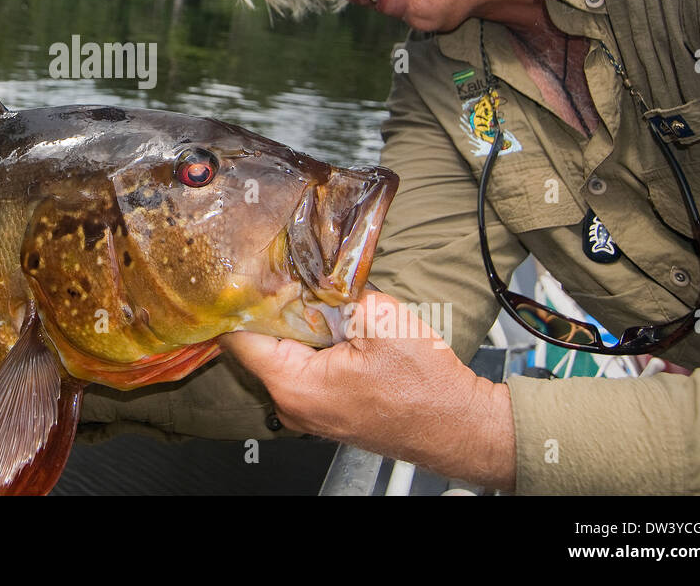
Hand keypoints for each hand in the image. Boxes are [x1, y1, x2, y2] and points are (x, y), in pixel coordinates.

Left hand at [218, 290, 515, 490]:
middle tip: (283, 272)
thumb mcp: (381, 319)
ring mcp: (306, 410)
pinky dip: (309, 341)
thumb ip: (337, 294)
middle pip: (258, 344)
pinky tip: (329, 321)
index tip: (247, 272)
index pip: (239, 338)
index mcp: (294, 385)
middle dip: (270, 306)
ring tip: (311, 293)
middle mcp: (291, 404)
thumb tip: (311, 273)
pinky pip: (301, 366)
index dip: (243, 300)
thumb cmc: (427, 389)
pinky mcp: (323, 408)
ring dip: (293, 323)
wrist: (460, 428)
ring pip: (281, 354)